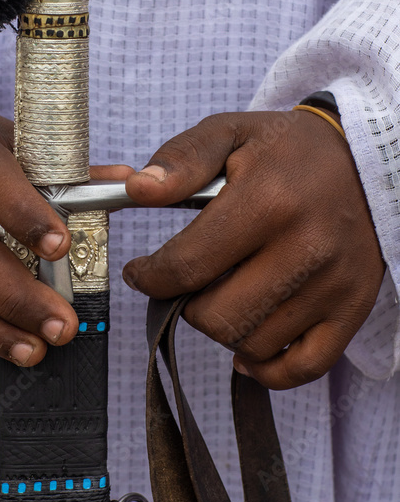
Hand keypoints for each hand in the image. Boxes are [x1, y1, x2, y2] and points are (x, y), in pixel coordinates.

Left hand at [122, 110, 384, 389]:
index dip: (150, 277)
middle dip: (185, 305)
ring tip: (223, 296)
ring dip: (223, 330)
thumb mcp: (229, 133)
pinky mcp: (352, 308)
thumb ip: (180, 160)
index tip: (141, 273)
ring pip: (251, 344)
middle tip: (187, 284)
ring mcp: (333, 284)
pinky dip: (267, 368)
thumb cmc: (286, 151)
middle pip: (216, 317)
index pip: (187, 266)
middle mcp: (306, 248)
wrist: (363, 160)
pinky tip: (248, 347)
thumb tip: (137, 189)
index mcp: (269, 201)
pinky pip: (302, 367)